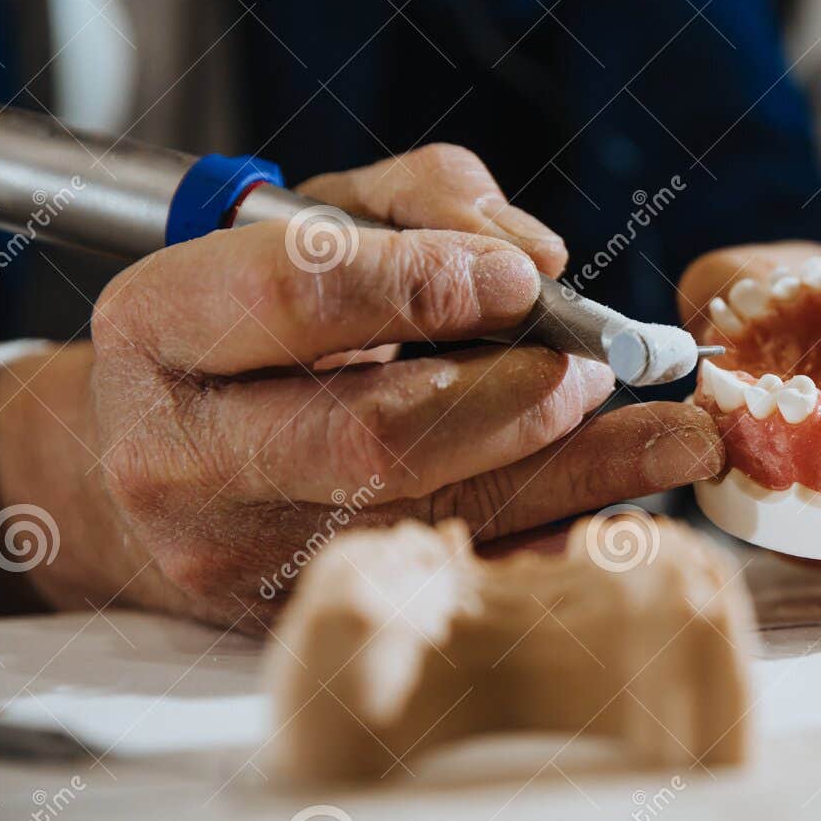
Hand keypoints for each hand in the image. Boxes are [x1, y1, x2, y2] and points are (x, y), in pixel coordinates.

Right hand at [0, 145, 722, 630]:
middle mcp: (183, 452)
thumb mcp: (310, 222)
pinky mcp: (291, 616)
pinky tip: (619, 515)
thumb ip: (424, 205)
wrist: (145, 461)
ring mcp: (236, 553)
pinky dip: (545, 542)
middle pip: (372, 438)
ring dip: (572, 479)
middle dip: (517, 401)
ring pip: (429, 520)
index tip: (529, 279)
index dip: (426, 283)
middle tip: (607, 369)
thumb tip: (539, 258)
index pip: (297, 296)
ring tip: (674, 442)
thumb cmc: (248, 323)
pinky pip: (446, 578)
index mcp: (166, 326)